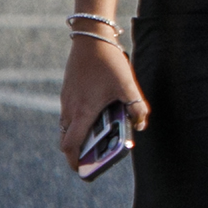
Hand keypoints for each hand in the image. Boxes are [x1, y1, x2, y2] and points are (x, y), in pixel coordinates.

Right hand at [58, 30, 149, 172]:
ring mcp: (66, 99)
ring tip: (96, 137)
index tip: (83, 171)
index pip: (71, 145)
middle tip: (90, 158)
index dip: (75, 161)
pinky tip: (95, 114)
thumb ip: (137, 107)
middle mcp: (70, 108)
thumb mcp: (128, 85)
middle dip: (75, 152)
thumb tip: (141, 125)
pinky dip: (76, 121)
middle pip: (65, 139)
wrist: (91, 37)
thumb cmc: (108, 62)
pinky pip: (68, 113)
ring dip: (77, 135)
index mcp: (83, 111)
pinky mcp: (67, 91)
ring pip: (66, 126)